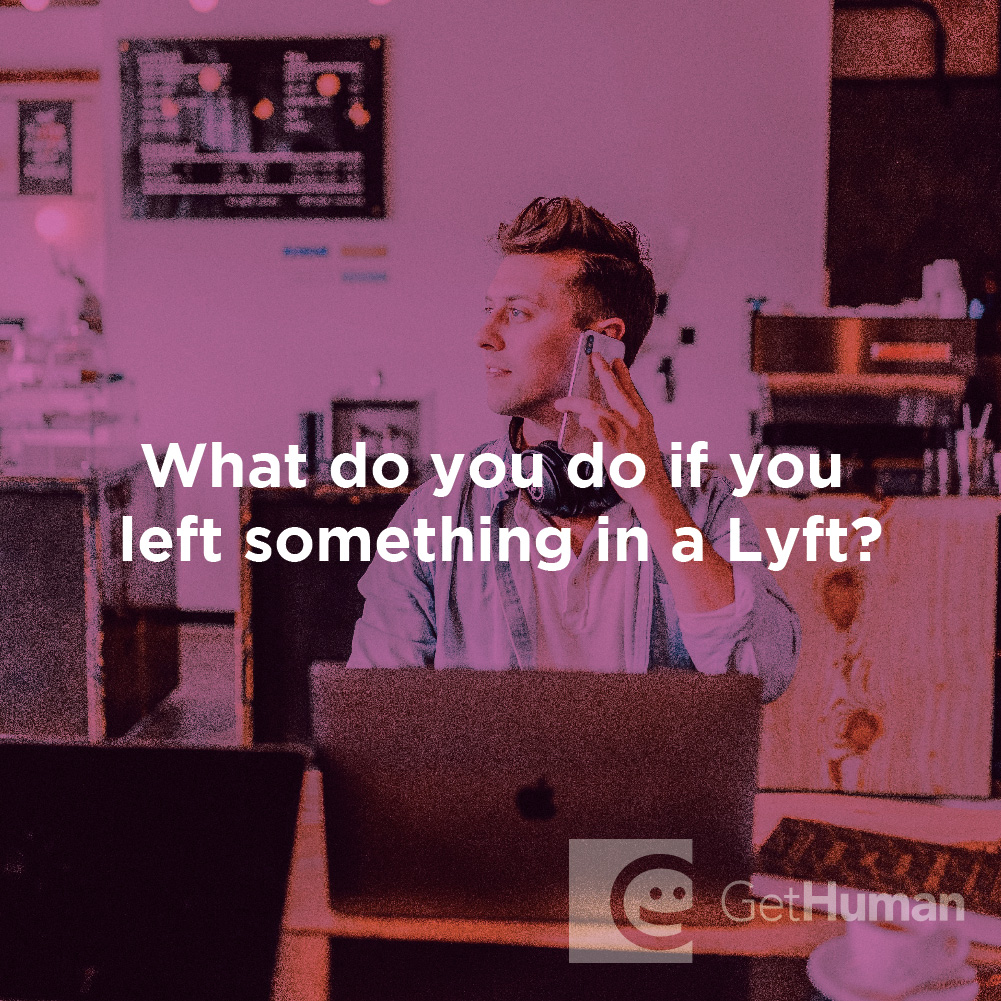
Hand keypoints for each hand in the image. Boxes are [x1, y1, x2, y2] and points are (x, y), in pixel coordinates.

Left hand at [554, 354, 667, 498]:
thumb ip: (627, 428)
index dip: (623, 374)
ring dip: (576, 403)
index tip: (617, 360)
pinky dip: (589, 420)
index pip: (631, 391)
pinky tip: (581, 418)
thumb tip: (605, 422)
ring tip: (562, 402)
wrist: (652, 489)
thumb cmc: (643, 469)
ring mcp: (624, 432)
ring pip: (597, 408)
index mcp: (643, 418)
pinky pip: (598, 427)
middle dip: (604, 372)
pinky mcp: (614, 446)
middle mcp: (635, 420)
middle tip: (594, 357)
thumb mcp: (642, 441)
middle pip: (616, 390)